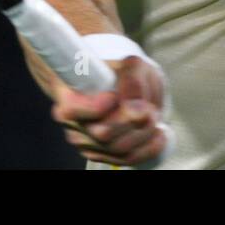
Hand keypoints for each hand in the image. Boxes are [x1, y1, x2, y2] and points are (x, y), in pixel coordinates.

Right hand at [51, 55, 170, 166]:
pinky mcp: (98, 153)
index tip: (114, 97)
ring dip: (143, 134)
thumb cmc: (120, 74)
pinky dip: (147, 148)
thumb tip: (135, 108)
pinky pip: (125, 159)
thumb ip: (133, 78)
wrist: (121, 89)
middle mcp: (70, 119)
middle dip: (132, 121)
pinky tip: (156, 135)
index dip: (94, 107)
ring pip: (117, 148)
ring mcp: (83, 140)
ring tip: (152, 117)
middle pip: (103, 132)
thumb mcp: (131, 65)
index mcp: (67, 89)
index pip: (72, 108)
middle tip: (148, 108)